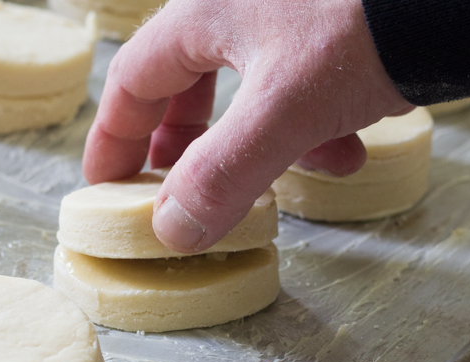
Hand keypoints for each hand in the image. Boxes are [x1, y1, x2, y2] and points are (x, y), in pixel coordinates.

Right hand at [82, 0, 410, 252]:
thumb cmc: (364, 30)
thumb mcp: (285, 111)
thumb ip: (224, 173)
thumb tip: (171, 230)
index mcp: (205, 12)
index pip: (134, 79)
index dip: (115, 136)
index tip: (105, 182)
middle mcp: (239, 7)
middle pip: (187, 81)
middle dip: (186, 142)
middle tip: (175, 185)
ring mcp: (289, 17)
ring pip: (250, 89)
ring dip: (263, 145)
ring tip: (289, 178)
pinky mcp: (334, 30)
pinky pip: (303, 85)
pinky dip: (315, 127)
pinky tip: (347, 152)